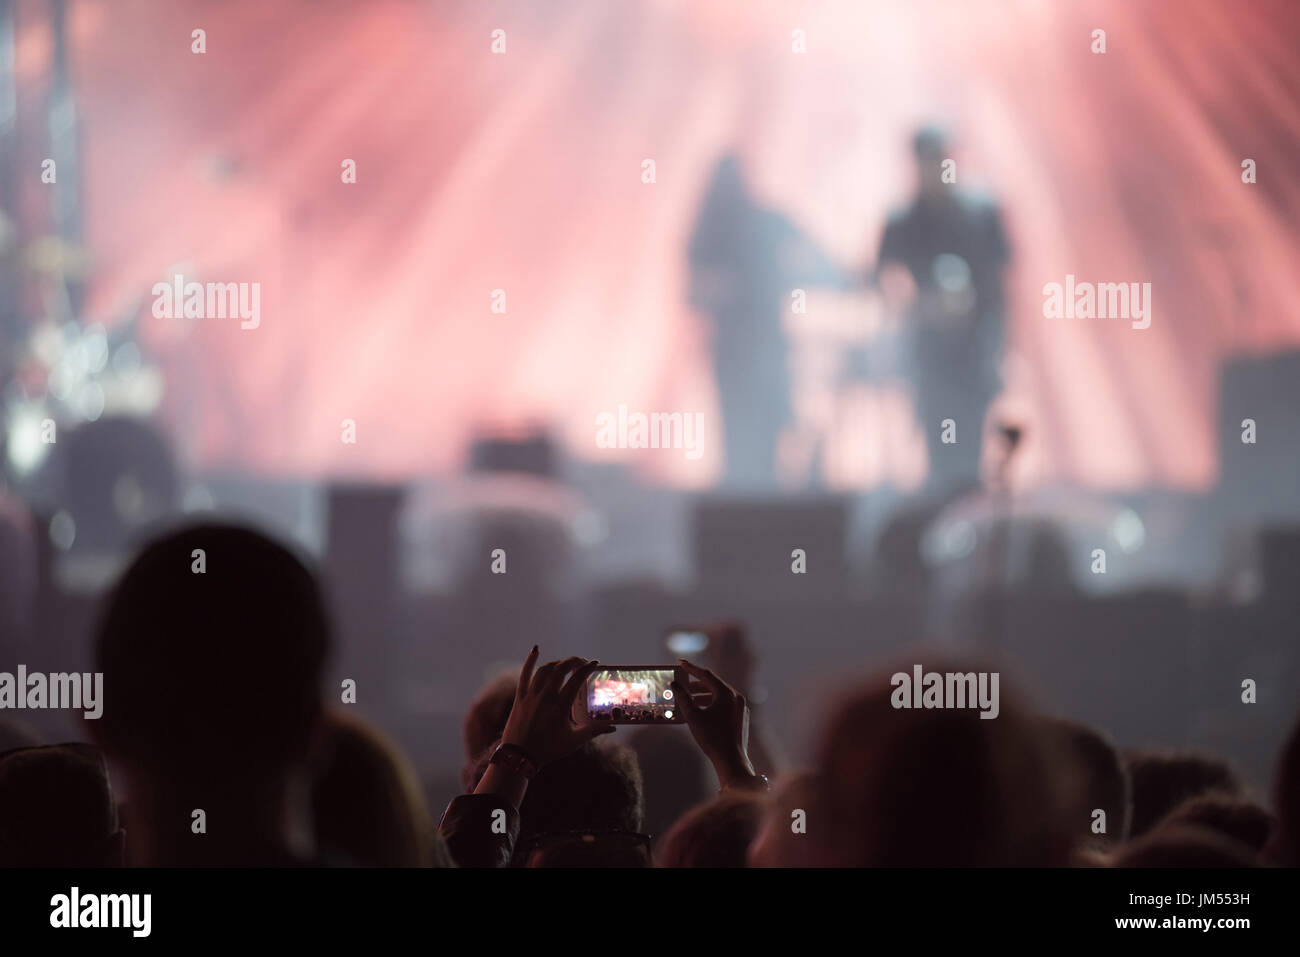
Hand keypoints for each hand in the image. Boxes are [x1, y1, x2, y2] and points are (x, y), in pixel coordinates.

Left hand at [500, 647, 612, 766]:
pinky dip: (530, 660)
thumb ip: (594, 731)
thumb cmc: (548, 750)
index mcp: (560, 706)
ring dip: (558, 663)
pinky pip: (525, 674)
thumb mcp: (574, 741)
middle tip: (582, 663)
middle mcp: (545, 697)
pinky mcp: (520, 696)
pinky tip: (536, 649)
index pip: (576, 680)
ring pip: (545, 669)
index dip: (587, 669)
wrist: (519, 757)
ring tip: (566, 664)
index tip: (595, 664)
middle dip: (574, 661)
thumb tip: (613, 726)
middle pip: (561, 669)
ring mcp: (531, 695)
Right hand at [671, 659, 758, 788]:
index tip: (680, 662)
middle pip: (713, 685)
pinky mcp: (740, 717)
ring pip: (718, 696)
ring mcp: (740, 707)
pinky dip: (711, 705)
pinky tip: (699, 712)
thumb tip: (675, 685)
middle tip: (681, 685)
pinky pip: (724, 706)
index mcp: (726, 693)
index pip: (706, 675)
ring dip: (702, 697)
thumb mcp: (693, 716)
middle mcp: (736, 697)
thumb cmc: (712, 738)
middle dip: (695, 685)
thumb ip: (683, 697)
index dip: (691, 668)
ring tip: (687, 701)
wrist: (731, 761)